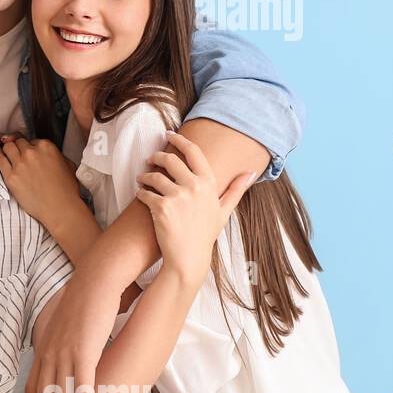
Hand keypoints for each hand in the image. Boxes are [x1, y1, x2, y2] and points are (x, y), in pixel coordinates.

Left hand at [0, 136, 83, 229]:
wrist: (59, 209)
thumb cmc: (66, 190)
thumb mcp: (68, 165)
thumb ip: (56, 154)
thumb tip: (48, 154)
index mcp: (46, 147)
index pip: (32, 140)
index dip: (29, 146)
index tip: (28, 150)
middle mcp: (31, 153)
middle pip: (18, 142)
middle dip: (17, 145)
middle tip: (15, 150)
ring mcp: (20, 164)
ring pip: (7, 147)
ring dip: (6, 148)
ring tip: (4, 150)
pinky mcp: (10, 177)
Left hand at [23, 276, 113, 392]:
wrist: (95, 281)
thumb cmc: (84, 301)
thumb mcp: (65, 326)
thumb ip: (61, 344)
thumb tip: (66, 357)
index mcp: (44, 348)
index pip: (32, 385)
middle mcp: (49, 352)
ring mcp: (65, 352)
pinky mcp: (83, 351)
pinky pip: (81, 384)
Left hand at [135, 131, 252, 283]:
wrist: (188, 258)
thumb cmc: (205, 234)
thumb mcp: (224, 211)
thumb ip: (236, 189)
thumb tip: (251, 172)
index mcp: (209, 184)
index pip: (193, 152)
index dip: (179, 140)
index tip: (169, 134)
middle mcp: (194, 186)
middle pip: (170, 159)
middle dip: (157, 156)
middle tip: (151, 159)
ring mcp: (177, 196)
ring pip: (154, 175)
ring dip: (145, 175)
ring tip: (142, 178)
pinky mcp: (161, 207)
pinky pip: (145, 192)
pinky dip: (140, 192)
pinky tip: (140, 194)